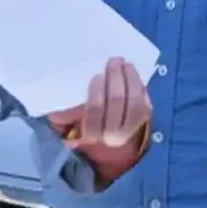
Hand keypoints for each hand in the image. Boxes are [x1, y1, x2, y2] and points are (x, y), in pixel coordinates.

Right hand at [45, 57, 151, 181]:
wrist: (111, 147)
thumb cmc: (86, 128)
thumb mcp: (70, 126)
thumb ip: (64, 116)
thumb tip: (61, 103)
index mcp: (92, 136)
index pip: (95, 113)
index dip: (96, 93)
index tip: (96, 76)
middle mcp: (113, 136)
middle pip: (116, 103)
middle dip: (115, 79)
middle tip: (113, 61)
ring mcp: (131, 130)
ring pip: (134, 102)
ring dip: (130, 79)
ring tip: (124, 63)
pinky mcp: (144, 122)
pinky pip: (145, 102)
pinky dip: (140, 85)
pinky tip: (133, 72)